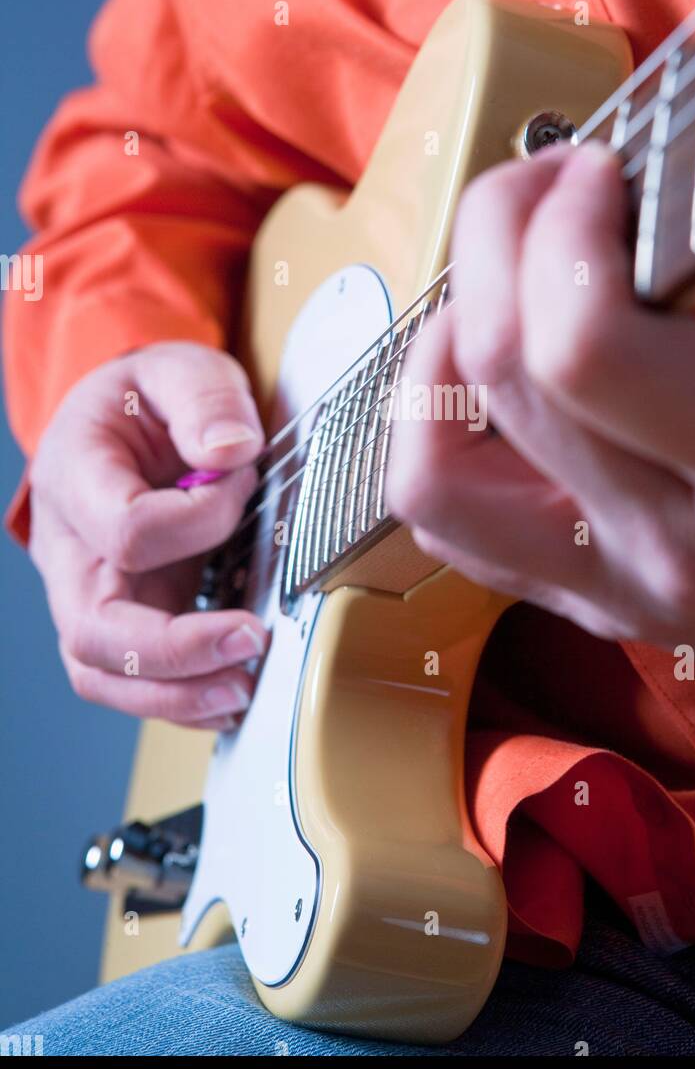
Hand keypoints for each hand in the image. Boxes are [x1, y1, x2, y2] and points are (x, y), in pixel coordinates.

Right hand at [29, 341, 267, 727]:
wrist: (126, 420)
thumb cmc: (147, 400)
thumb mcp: (177, 369)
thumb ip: (203, 399)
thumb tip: (231, 453)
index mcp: (75, 478)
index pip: (125, 529)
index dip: (197, 518)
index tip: (242, 482)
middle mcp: (71, 550)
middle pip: (93, 631)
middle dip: (174, 651)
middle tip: (249, 639)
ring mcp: (92, 594)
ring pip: (103, 675)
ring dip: (173, 696)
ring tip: (241, 690)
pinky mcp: (125, 619)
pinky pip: (133, 681)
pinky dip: (181, 699)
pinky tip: (231, 693)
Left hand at [387, 143, 694, 701]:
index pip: (582, 345)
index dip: (560, 232)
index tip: (599, 175)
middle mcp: (670, 545)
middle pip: (497, 374)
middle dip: (495, 238)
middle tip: (548, 189)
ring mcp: (617, 588)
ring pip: (432, 478)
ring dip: (436, 357)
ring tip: (499, 289)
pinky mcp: (593, 604)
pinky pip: (458, 532)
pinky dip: (442, 443)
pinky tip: (501, 383)